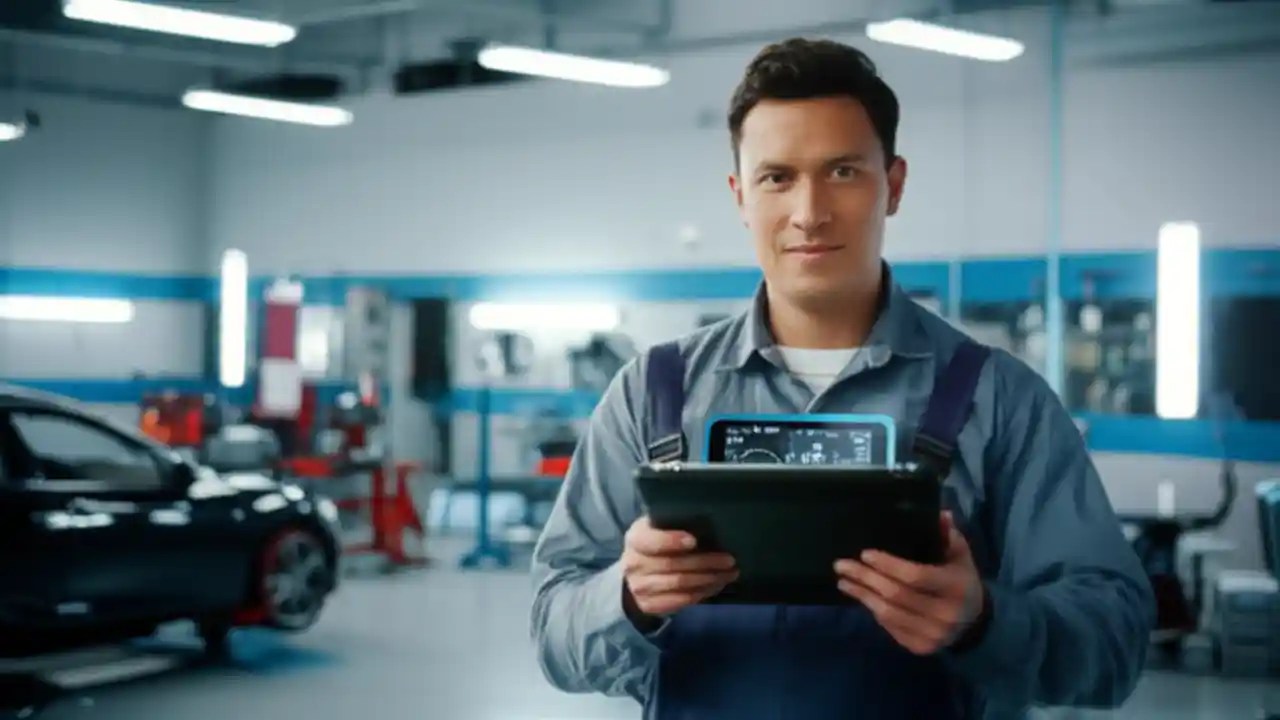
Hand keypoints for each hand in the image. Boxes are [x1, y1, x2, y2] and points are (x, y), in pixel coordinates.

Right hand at [622, 516, 737, 621]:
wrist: (635, 572)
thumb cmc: (656, 542)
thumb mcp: (658, 527)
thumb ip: (675, 524)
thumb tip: (710, 523)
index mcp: (636, 538)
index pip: (651, 541)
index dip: (672, 541)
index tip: (694, 541)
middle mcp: (634, 564)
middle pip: (673, 564)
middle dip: (705, 562)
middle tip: (729, 560)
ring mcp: (639, 587)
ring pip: (680, 584)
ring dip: (709, 580)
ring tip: (729, 574)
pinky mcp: (649, 605)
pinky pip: (681, 601)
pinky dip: (702, 593)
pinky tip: (716, 585)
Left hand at [834, 512, 985, 655]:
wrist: (974, 625)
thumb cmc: (961, 582)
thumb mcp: (960, 557)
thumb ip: (949, 536)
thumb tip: (940, 513)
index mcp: (956, 588)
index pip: (916, 576)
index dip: (888, 565)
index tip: (865, 553)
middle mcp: (945, 614)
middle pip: (896, 595)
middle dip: (865, 578)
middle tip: (842, 565)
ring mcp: (932, 635)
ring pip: (888, 614)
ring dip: (862, 595)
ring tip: (843, 581)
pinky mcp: (920, 647)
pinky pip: (889, 628)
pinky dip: (873, 610)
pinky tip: (862, 596)